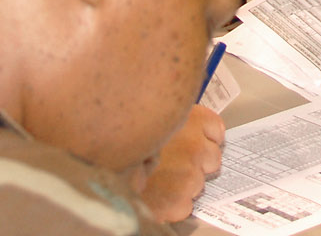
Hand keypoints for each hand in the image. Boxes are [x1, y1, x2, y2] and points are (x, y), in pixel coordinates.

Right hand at [132, 104, 224, 221]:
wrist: (104, 171)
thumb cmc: (124, 143)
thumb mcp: (151, 116)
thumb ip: (172, 118)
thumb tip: (181, 121)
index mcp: (190, 119)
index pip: (215, 129)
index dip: (204, 138)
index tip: (192, 143)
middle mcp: (194, 145)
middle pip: (212, 158)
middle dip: (196, 164)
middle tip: (171, 164)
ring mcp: (190, 174)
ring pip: (199, 183)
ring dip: (183, 185)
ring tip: (159, 178)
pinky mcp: (181, 200)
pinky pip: (186, 204)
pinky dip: (174, 203)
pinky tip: (158, 194)